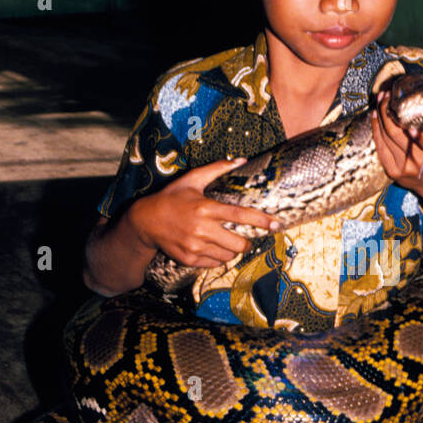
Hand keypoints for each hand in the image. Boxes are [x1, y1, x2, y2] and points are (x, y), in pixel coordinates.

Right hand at [127, 159, 281, 268]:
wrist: (145, 222)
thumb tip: (240, 159)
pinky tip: (209, 248)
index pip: (240, 216)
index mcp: (205, 208)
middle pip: (239, 243)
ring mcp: (195, 246)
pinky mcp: (189, 259)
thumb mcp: (191, 180)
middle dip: (246, 242)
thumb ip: (216, 169)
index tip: (276, 224)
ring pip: (228, 256)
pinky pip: (215, 263)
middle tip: (243, 238)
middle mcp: (201, 229)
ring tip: (224, 242)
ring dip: (232, 250)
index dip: (261, 221)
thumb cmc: (171, 198)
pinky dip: (217, 257)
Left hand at [371, 88, 422, 206]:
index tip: (413, 125)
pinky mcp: (393, 171)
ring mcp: (403, 168)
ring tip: (380, 99)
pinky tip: (375, 116)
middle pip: (397, 135)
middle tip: (387, 94)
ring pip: (386, 138)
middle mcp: (418, 162)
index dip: (420, 136)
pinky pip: (380, 147)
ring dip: (380, 116)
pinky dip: (376, 130)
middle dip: (388, 111)